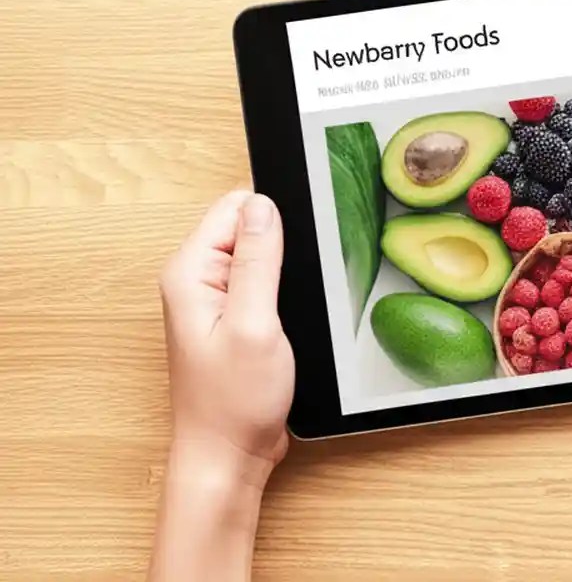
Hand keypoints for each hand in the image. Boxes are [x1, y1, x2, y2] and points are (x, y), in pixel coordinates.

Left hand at [158, 191, 294, 487]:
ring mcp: (213, 301)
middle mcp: (195, 281)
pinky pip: (263, 285)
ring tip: (285, 315)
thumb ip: (259, 261)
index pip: (235, 208)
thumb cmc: (233, 403)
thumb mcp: (255, 324)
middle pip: (249, 229)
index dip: (273, 220)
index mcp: (190, 272)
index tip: (291, 256)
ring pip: (261, 258)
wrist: (227, 456)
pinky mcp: (232, 320)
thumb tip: (264, 205)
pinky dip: (282, 298)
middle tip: (287, 296)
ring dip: (284, 276)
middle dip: (282, 249)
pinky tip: (285, 324)